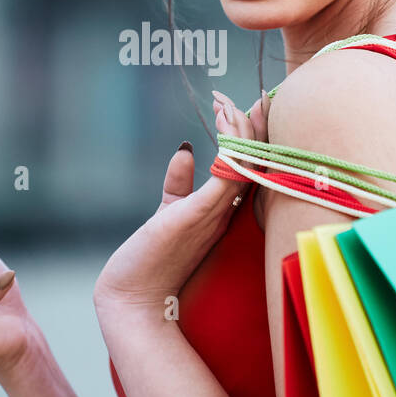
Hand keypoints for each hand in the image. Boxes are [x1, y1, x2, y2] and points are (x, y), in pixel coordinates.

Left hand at [93, 87, 270, 311]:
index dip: (256, 136)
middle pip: (259, 161)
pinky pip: (229, 170)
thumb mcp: (168, 211)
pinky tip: (226, 118)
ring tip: (236, 101)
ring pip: (249, 161)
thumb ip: (178, 182)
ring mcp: (219, 212)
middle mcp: (228, 211)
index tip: (258, 104)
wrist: (134, 300)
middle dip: (260, 127)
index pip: (251, 166)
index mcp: (224, 210)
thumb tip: (185, 149)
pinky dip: (232, 143)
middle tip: (261, 95)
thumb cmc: (151, 263)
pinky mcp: (202, 212)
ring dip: (245, 127)